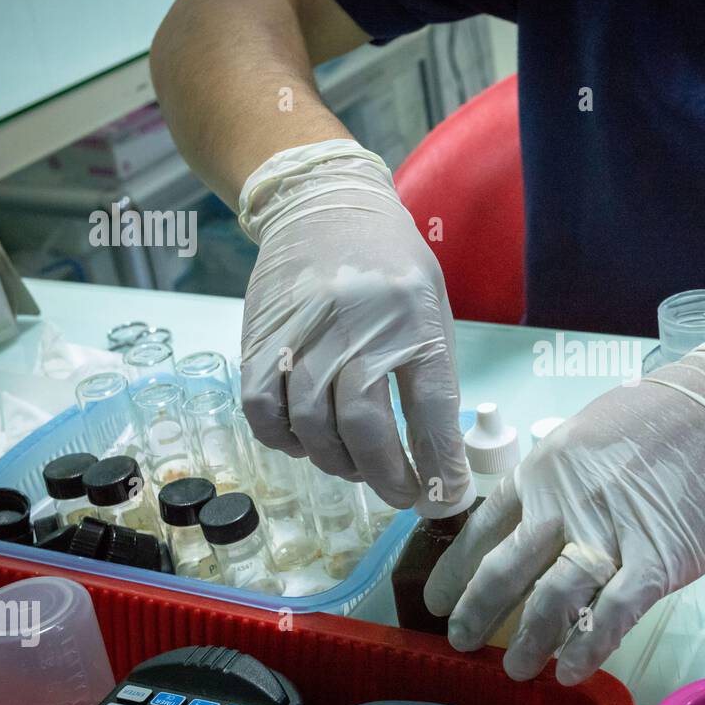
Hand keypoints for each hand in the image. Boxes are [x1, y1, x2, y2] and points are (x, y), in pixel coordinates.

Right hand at [238, 140, 471, 514]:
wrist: (322, 205)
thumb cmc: (390, 267)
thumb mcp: (429, 310)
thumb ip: (432, 377)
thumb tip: (437, 460)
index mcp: (413, 315)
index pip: (431, 404)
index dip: (437, 461)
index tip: (444, 498)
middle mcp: (357, 323)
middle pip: (364, 423)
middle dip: (385, 474)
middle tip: (399, 494)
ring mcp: (303, 331)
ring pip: (312, 424)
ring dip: (337, 462)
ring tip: (357, 467)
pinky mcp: (261, 338)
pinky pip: (263, 409)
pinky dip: (285, 440)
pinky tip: (307, 442)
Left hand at [423, 325, 704, 683]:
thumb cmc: (658, 419)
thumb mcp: (584, 436)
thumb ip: (555, 482)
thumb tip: (531, 525)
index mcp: (543, 470)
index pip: (482, 527)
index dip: (455, 569)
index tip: (439, 600)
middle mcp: (564, 505)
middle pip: (504, 570)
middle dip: (476, 612)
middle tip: (462, 641)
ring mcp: (608, 535)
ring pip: (551, 600)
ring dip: (528, 641)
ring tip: (517, 668)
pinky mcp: (655, 562)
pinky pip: (611, 615)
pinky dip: (586, 647)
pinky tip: (569, 669)